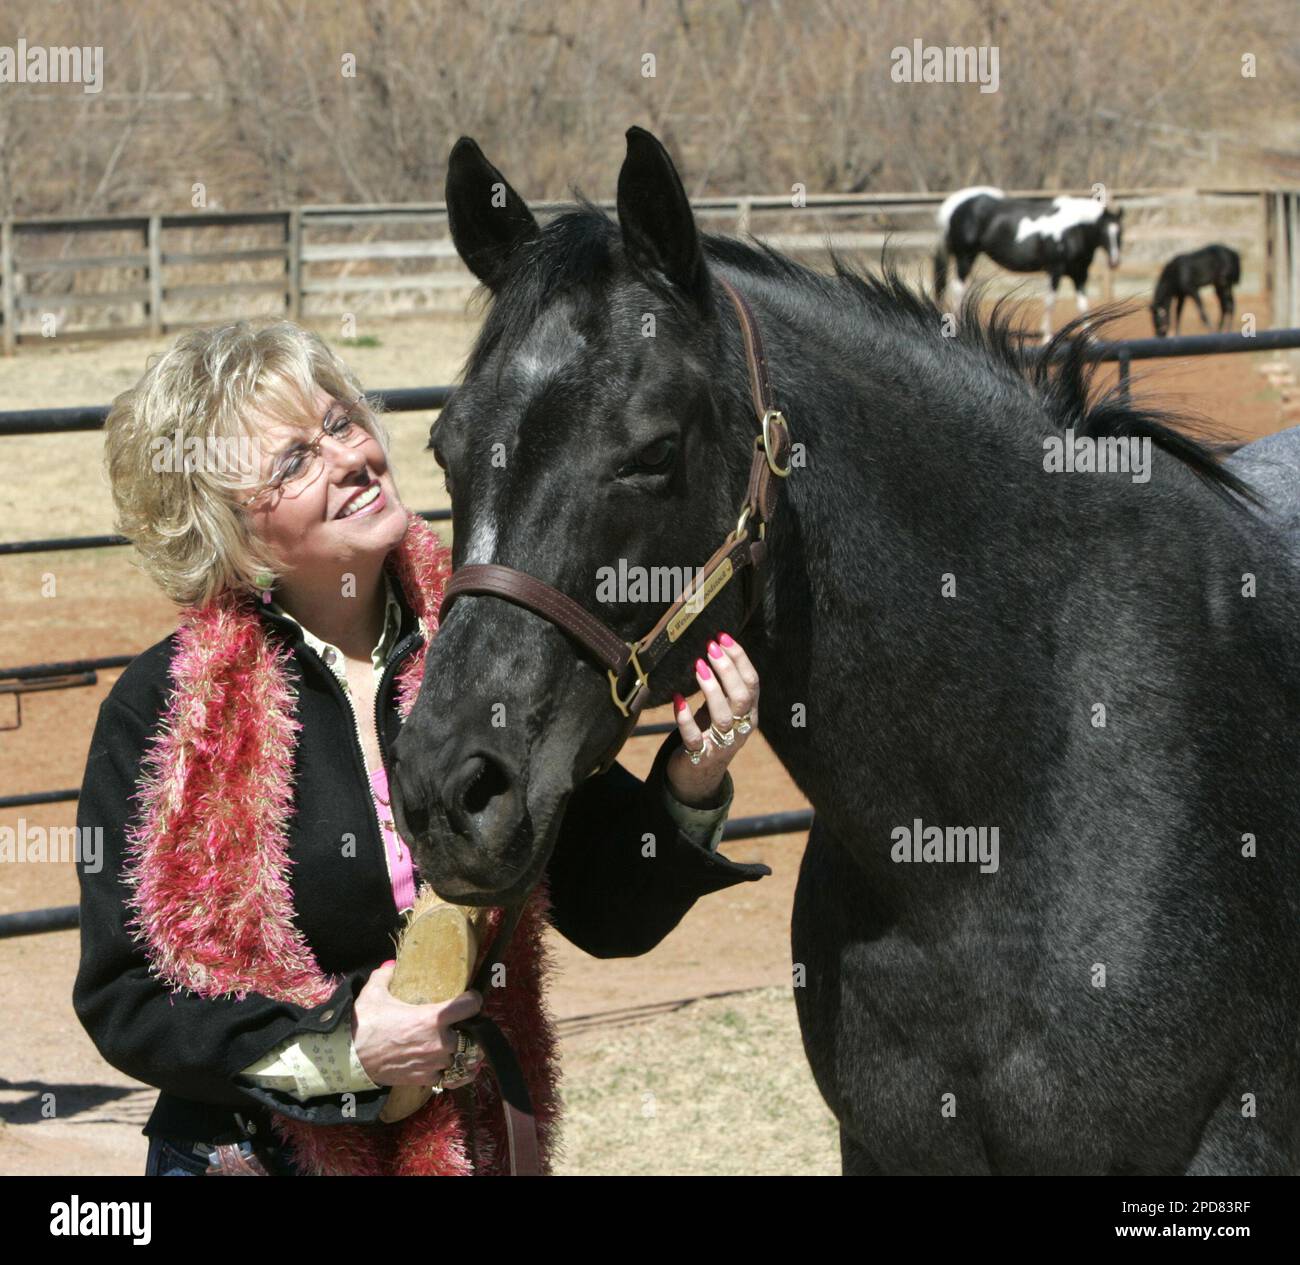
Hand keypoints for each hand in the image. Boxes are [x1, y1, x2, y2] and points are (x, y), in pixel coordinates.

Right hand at [350, 961, 483, 1087]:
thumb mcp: (374, 993)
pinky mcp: (425, 1079)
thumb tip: (391, 965)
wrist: (349, 1060)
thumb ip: (385, 975)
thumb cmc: (364, 1025)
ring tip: (450, 1042)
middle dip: (463, 1028)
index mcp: (432, 1018)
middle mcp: (439, 1042)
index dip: (472, 1000)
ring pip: (459, 1055)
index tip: (469, 998)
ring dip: (457, 1049)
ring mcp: (434, 1063)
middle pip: (468, 1033)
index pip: (470, 1006)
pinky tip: (446, 1064)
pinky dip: (449, 1070)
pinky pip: (448, 1075)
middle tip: (455, 1022)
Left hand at [666, 631, 758, 806]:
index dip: (740, 658)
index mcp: (749, 713)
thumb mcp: (723, 707)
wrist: (698, 775)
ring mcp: (722, 744)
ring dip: (711, 689)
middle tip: (710, 647)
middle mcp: (740, 728)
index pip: (752, 682)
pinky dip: (685, 718)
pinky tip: (677, 699)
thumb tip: (716, 644)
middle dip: (728, 670)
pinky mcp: (700, 756)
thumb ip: (724, 684)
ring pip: (723, 716)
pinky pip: (694, 737)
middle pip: (742, 697)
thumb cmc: (710, 731)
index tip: (723, 637)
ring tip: (699, 666)